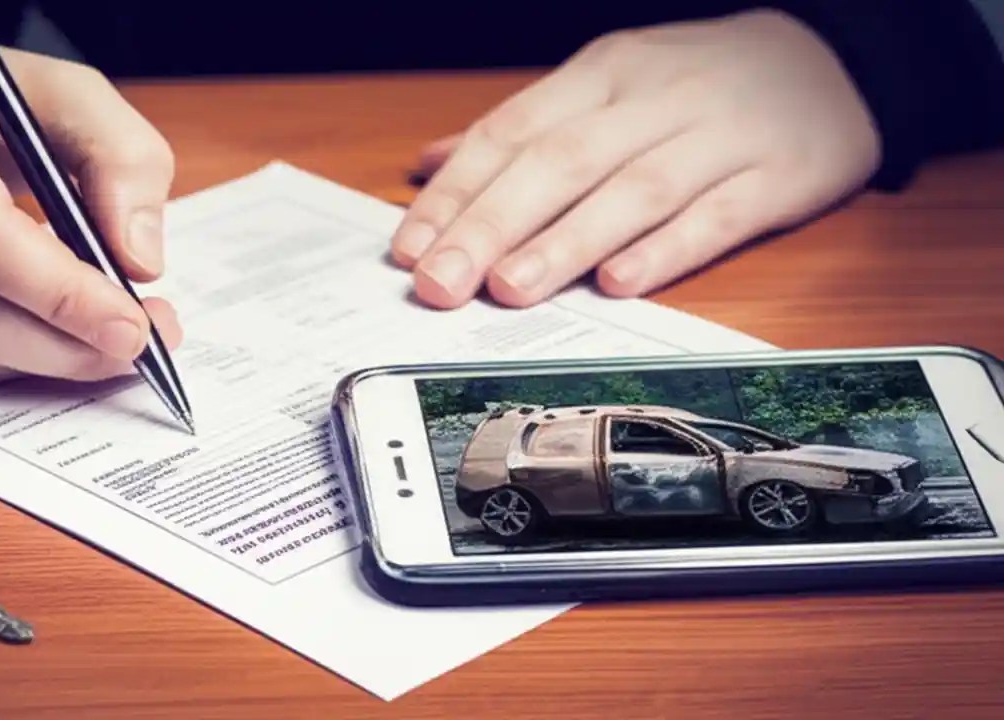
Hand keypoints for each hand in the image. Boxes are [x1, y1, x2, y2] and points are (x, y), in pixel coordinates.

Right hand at [0, 48, 179, 383]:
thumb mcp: (70, 97)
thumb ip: (120, 160)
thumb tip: (139, 262)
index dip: (59, 292)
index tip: (132, 324)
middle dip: (63, 344)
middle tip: (137, 347)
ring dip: (44, 362)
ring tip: (110, 344)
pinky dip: (9, 365)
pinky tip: (55, 341)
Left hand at [391, 9, 880, 307]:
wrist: (829, 59)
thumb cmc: (695, 83)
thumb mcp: (604, 85)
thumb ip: (520, 130)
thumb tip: (429, 166)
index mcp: (601, 74)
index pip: (512, 132)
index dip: (457, 193)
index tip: (410, 247)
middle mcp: (653, 99)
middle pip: (560, 162)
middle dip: (491, 225)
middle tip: (440, 283)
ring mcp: (717, 137)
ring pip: (632, 191)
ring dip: (566, 242)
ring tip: (510, 288)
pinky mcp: (776, 176)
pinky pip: (716, 215)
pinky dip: (666, 250)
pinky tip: (620, 284)